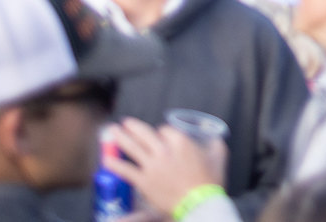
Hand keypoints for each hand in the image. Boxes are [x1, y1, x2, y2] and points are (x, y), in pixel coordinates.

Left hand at [104, 120, 225, 216]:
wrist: (199, 203)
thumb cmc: (210, 182)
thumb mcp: (219, 157)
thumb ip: (216, 145)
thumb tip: (215, 138)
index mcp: (181, 142)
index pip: (165, 130)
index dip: (161, 132)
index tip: (160, 136)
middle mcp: (164, 150)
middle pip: (145, 134)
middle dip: (133, 127)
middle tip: (125, 123)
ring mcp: (152, 165)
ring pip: (133, 147)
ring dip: (121, 138)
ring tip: (112, 131)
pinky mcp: (144, 181)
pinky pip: (126, 170)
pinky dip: (115, 164)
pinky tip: (106, 159)